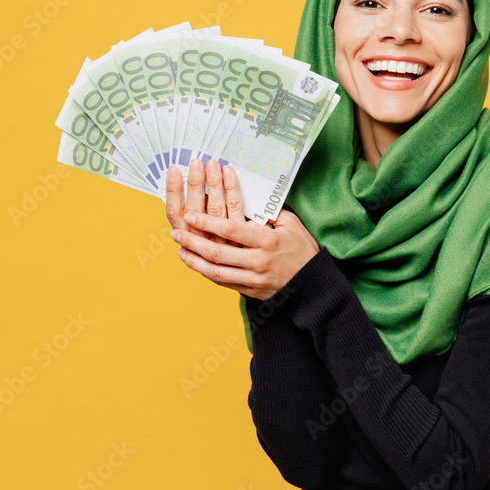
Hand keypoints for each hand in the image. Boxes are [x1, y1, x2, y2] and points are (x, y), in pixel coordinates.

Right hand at [165, 157, 239, 244]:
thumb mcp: (206, 239)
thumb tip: (191, 186)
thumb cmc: (226, 250)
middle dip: (193, 184)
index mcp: (189, 239)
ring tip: (211, 163)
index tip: (173, 171)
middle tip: (195, 163)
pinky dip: (232, 188)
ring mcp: (223, 240)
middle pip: (194, 210)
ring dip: (213, 183)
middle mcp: (204, 241)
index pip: (175, 214)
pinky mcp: (242, 237)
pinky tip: (229, 172)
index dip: (173, 191)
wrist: (254, 274)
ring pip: (216, 207)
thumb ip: (198, 219)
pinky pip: (236, 207)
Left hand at [166, 159, 319, 299]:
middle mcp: (258, 261)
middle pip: (218, 252)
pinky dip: (205, 273)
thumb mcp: (293, 226)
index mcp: (268, 241)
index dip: (208, 222)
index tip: (191, 214)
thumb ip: (271, 212)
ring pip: (215, 271)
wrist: (313, 286)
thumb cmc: (304, 251)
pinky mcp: (249, 290)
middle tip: (176, 232)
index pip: (231, 230)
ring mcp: (252, 278)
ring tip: (179, 249)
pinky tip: (194, 263)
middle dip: (193, 241)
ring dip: (194, 260)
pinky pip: (222, 282)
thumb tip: (250, 199)